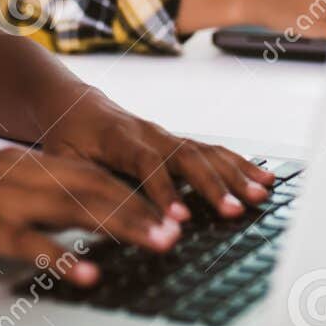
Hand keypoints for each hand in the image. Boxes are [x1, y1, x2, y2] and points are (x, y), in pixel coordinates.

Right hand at [0, 147, 180, 285]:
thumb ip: (28, 202)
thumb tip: (70, 224)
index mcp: (23, 164)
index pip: (91, 174)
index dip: (134, 189)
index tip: (170, 206)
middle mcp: (20, 174)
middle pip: (94, 188)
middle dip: (142, 207)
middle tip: (181, 227)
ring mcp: (2, 198)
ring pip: (74, 209)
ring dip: (122, 226)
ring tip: (159, 243)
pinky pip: (31, 242)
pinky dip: (65, 256)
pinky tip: (91, 271)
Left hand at [41, 93, 275, 222]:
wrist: (78, 107)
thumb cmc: (68, 138)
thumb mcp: (62, 162)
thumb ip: (79, 185)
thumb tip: (96, 217)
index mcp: (119, 139)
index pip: (147, 163)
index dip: (164, 190)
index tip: (179, 218)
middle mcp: (150, 135)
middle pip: (187, 157)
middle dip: (213, 187)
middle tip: (234, 211)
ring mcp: (169, 137)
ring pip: (206, 154)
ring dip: (235, 176)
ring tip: (260, 197)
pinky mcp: (180, 143)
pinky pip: (213, 153)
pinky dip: (240, 166)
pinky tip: (263, 179)